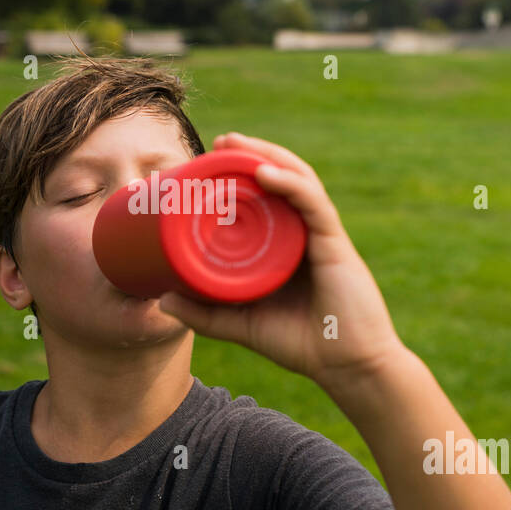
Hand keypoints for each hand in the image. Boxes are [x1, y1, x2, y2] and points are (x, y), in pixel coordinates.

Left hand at [157, 131, 403, 390]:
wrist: (349, 368)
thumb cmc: (303, 344)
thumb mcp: (243, 325)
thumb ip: (206, 314)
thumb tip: (160, 299)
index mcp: (286, 245)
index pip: (266, 197)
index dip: (241, 174)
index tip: (208, 162)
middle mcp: (305, 233)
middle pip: (282, 179)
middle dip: (253, 153)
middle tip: (221, 141)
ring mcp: (321, 235)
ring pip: (298, 181)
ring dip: (268, 156)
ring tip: (237, 144)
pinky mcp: (335, 244)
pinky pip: (313, 204)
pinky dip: (290, 184)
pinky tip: (265, 173)